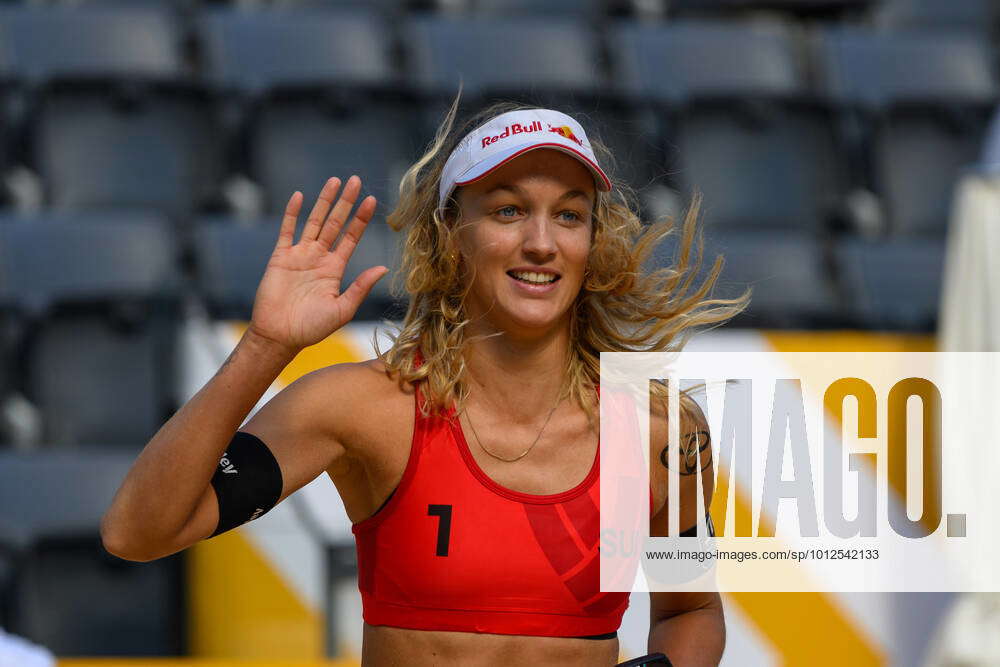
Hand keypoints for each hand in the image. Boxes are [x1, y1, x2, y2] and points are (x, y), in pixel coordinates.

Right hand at [247, 175, 387, 353]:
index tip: (371, 200)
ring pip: (314, 221)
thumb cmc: (312, 328)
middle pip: (335, 223)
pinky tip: (299, 196)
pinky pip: (287, 231)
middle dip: (345, 202)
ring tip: (334, 181)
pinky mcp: (280, 257)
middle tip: (355, 180)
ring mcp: (300, 255)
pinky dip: (292, 213)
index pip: (351, 237)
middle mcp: (319, 258)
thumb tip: (383, 268)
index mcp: (335, 269)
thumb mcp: (343, 309)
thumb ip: (360, 287)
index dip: (360, 219)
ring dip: (324, 201)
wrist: (280, 336)